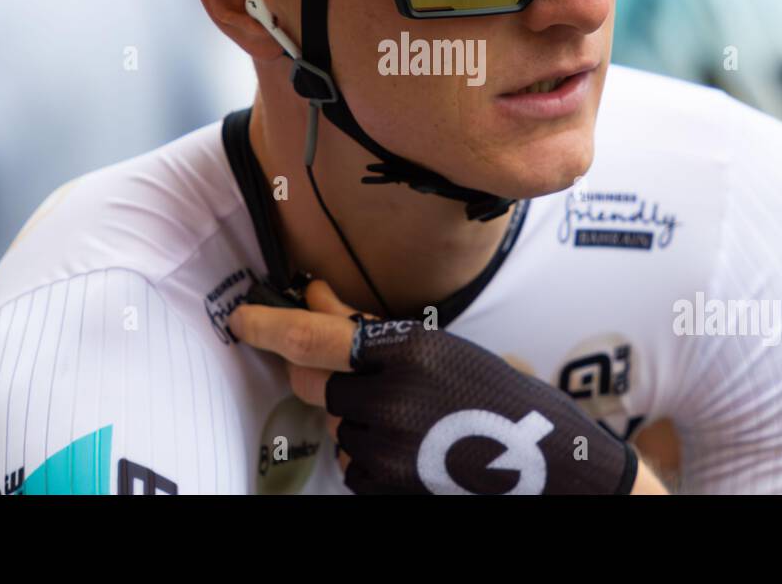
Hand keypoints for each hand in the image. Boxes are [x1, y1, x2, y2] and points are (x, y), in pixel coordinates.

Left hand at [229, 280, 641, 494]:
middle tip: (358, 369)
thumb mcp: (435, 344)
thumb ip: (367, 325)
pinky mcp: (383, 485)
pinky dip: (369, 449)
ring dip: (355, 413)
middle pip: (312, 380)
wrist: (541, 461)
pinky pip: (351, 458)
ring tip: (411, 415)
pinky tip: (412, 444)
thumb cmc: (493, 391)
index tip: (240, 318)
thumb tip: (313, 296)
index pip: (313, 339)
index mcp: (408, 351)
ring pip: (334, 420)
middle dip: (320, 371)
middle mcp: (389, 399)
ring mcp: (384, 448)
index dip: (269, 326)